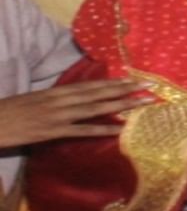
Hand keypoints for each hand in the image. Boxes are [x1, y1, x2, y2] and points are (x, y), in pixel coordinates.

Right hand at [0, 79, 152, 148]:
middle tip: (149, 86)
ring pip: (95, 108)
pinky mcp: (52, 131)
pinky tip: (119, 129)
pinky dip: (101, 128)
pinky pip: (81, 130)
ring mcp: (58, 115)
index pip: (90, 85)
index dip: (113, 82)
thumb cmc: (10, 112)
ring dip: (120, 105)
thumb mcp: (35, 101)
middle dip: (124, 89)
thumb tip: (76, 101)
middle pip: (98, 93)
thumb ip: (56, 101)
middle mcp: (60, 100)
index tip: (133, 78)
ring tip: (142, 102)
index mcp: (56, 92)